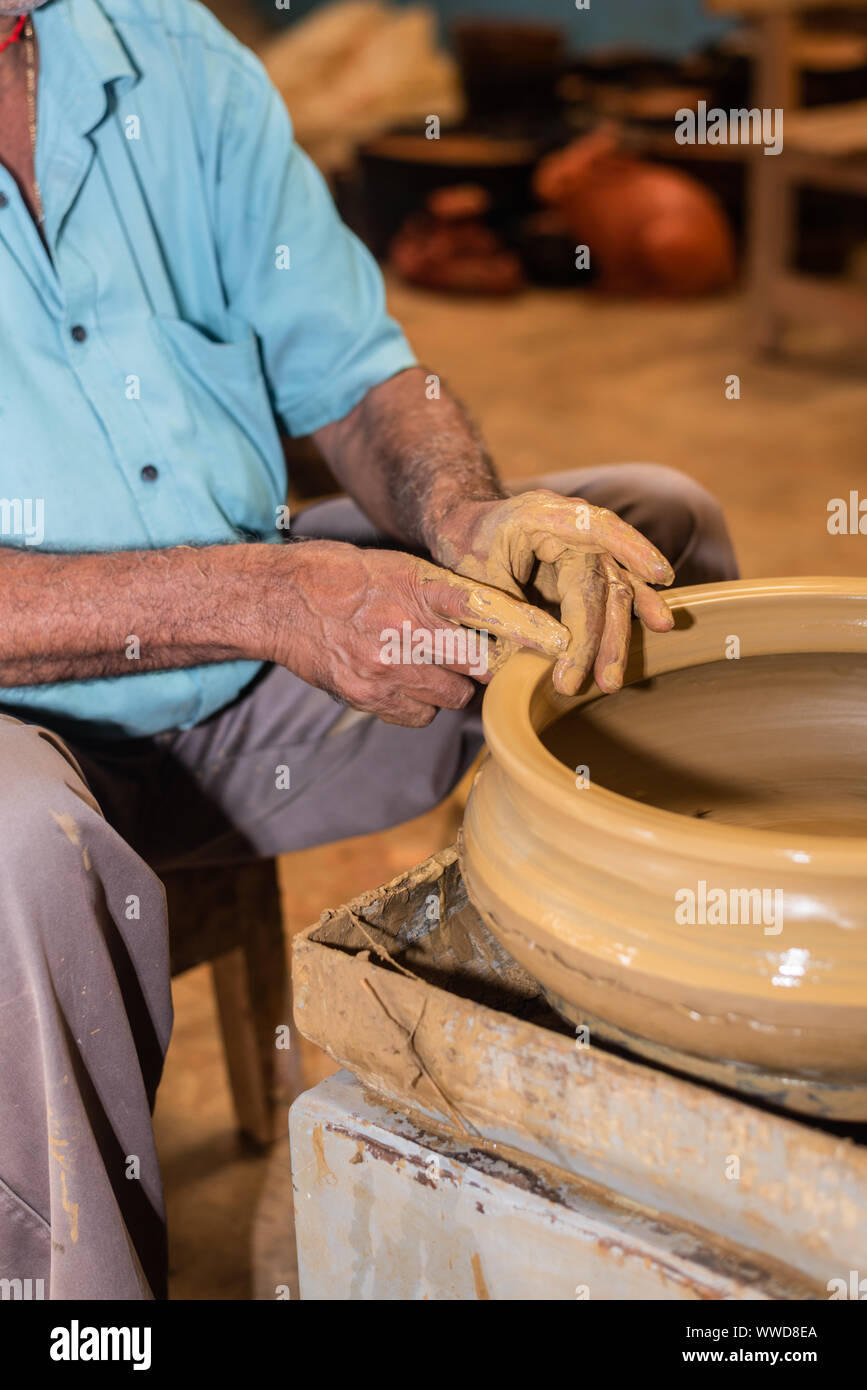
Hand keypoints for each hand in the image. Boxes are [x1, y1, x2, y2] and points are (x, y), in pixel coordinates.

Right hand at [268, 541, 568, 726]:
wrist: (282, 600)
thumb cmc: (349, 577)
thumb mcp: (402, 569)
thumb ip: (446, 596)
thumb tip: (498, 627)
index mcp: (419, 586)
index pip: (486, 608)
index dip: (527, 628)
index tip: (562, 641)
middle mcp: (406, 628)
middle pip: (477, 665)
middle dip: (483, 664)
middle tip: (472, 653)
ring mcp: (385, 667)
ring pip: (453, 695)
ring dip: (449, 683)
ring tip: (421, 660)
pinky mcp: (367, 696)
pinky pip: (421, 714)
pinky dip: (419, 703)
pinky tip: (399, 679)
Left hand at [430, 490, 674, 695]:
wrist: (463, 527)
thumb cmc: (467, 544)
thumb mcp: (475, 575)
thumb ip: (508, 609)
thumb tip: (544, 654)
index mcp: (545, 516)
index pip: (598, 528)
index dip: (633, 548)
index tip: (660, 575)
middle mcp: (574, 529)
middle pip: (603, 582)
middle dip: (605, 635)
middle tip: (602, 681)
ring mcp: (584, 551)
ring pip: (613, 594)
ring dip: (617, 639)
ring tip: (613, 679)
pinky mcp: (585, 572)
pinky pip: (614, 594)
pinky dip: (632, 614)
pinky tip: (658, 627)